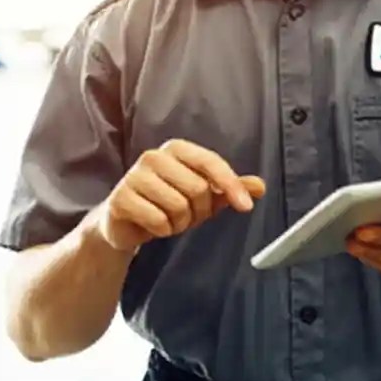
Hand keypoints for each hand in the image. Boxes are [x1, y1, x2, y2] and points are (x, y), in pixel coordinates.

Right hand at [95, 139, 265, 253]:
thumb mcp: (203, 196)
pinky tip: (152, 226)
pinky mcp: (121, 198)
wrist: (126, 223)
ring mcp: (134, 176)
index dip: (231, 184)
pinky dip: (162, 230)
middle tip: (187, 215)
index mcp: (176, 149)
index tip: (246, 207)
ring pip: (178, 206)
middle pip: (197, 188)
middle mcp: (154, 157)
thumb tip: (259, 186)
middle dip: (199, 211)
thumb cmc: (166, 204)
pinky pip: (158, 220)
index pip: (210, 162)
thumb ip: (230, 188)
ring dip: (180, 223)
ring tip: (168, 219)